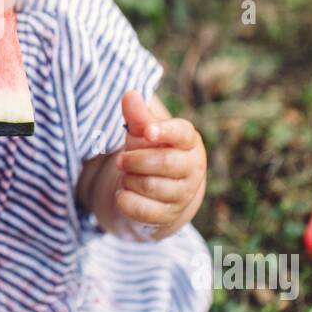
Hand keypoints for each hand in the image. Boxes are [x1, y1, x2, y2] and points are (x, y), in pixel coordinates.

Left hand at [110, 90, 206, 238]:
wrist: (160, 193)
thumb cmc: (152, 152)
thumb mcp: (144, 133)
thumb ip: (138, 116)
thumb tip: (130, 95)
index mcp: (188, 141)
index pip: (181, 133)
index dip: (163, 132)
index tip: (146, 132)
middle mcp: (192, 168)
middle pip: (164, 162)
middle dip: (135, 160)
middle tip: (120, 159)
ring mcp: (182, 194)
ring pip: (151, 186)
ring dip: (130, 179)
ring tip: (126, 175)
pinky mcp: (167, 216)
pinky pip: (143, 209)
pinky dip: (126, 200)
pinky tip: (123, 193)